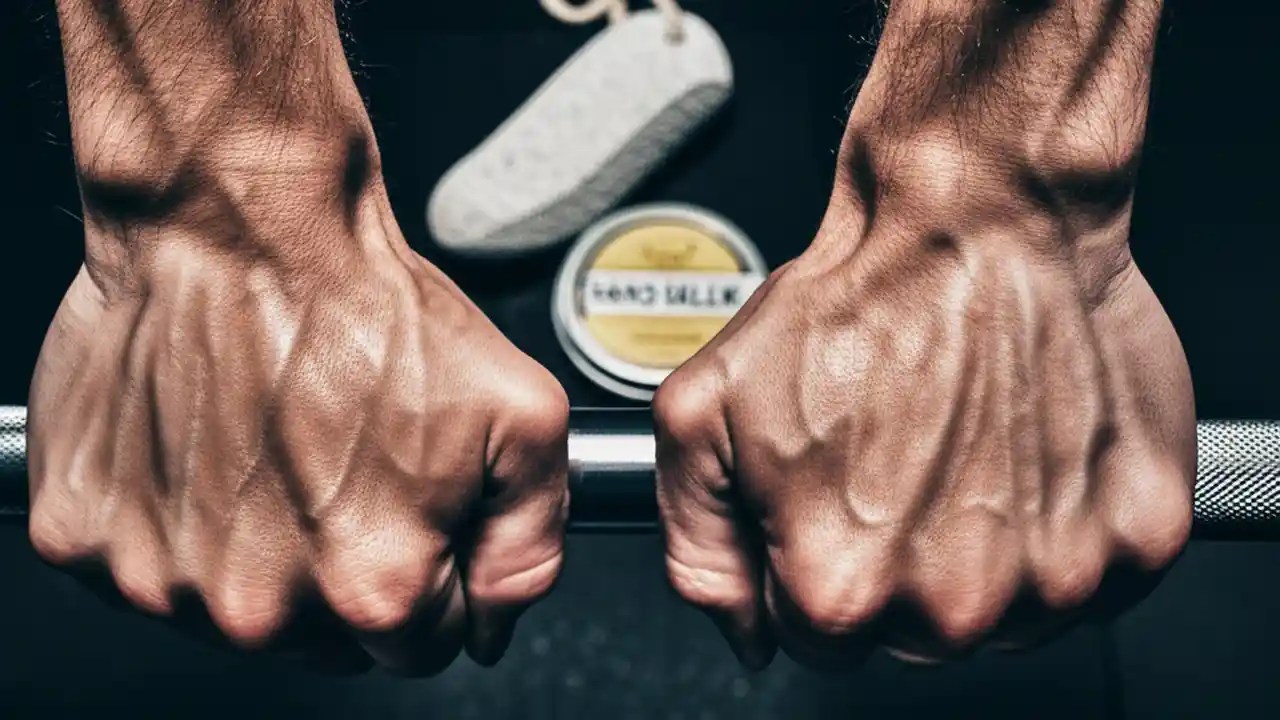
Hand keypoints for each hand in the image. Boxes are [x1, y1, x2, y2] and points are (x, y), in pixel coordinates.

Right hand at [27, 173, 568, 674]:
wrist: (243, 224)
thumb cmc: (369, 309)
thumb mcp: (522, 416)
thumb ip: (531, 539)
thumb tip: (499, 619)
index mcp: (373, 586)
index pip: (421, 647)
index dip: (431, 578)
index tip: (413, 516)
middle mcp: (259, 604)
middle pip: (328, 642)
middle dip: (349, 570)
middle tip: (344, 468)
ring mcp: (160, 576)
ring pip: (236, 610)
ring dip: (260, 550)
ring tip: (275, 449)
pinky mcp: (85, 534)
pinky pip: (150, 564)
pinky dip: (179, 522)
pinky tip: (210, 450)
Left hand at [653, 149, 1194, 667]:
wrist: (973, 219)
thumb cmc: (854, 303)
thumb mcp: (703, 413)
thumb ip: (698, 544)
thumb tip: (741, 629)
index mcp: (841, 587)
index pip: (817, 639)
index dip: (814, 564)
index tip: (833, 500)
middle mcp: (956, 603)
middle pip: (912, 635)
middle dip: (897, 563)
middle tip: (900, 463)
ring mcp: (1059, 576)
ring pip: (1005, 614)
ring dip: (984, 551)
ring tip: (966, 452)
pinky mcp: (1139, 534)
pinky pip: (1093, 577)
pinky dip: (1062, 527)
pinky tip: (1027, 455)